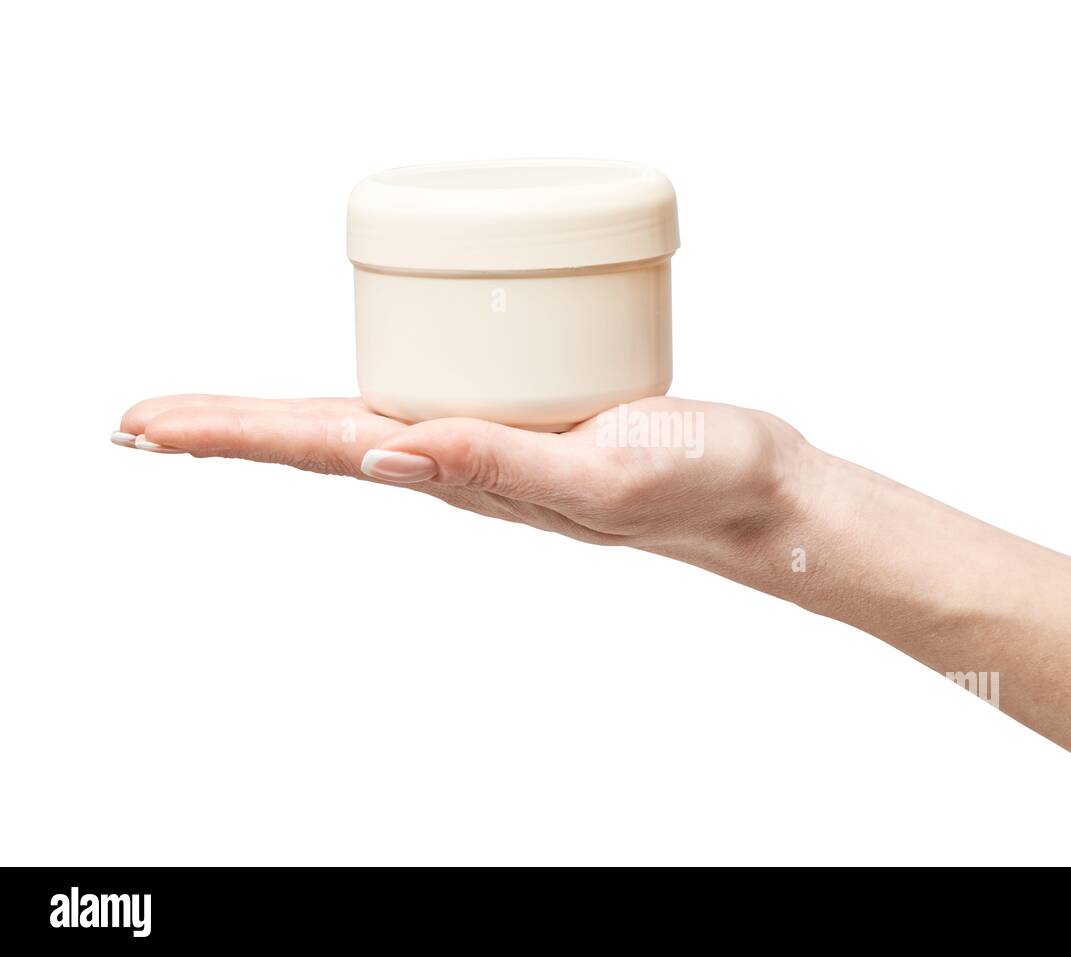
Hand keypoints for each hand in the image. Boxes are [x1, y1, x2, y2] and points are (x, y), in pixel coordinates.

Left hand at [114, 394, 809, 553]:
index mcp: (466, 473)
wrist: (753, 489)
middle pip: (322, 435)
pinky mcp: (530, 409)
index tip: (144, 431)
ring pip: (368, 417)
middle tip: (142, 424)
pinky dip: (371, 383)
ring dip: (284, 416)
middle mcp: (463, 458)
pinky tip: (362, 384)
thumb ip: (501, 466)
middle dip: (230, 430)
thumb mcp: (598, 475)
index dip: (230, 435)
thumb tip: (386, 452)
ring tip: (220, 415)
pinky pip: (434, 389)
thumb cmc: (691, 486)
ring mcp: (493, 436)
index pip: (323, 448)